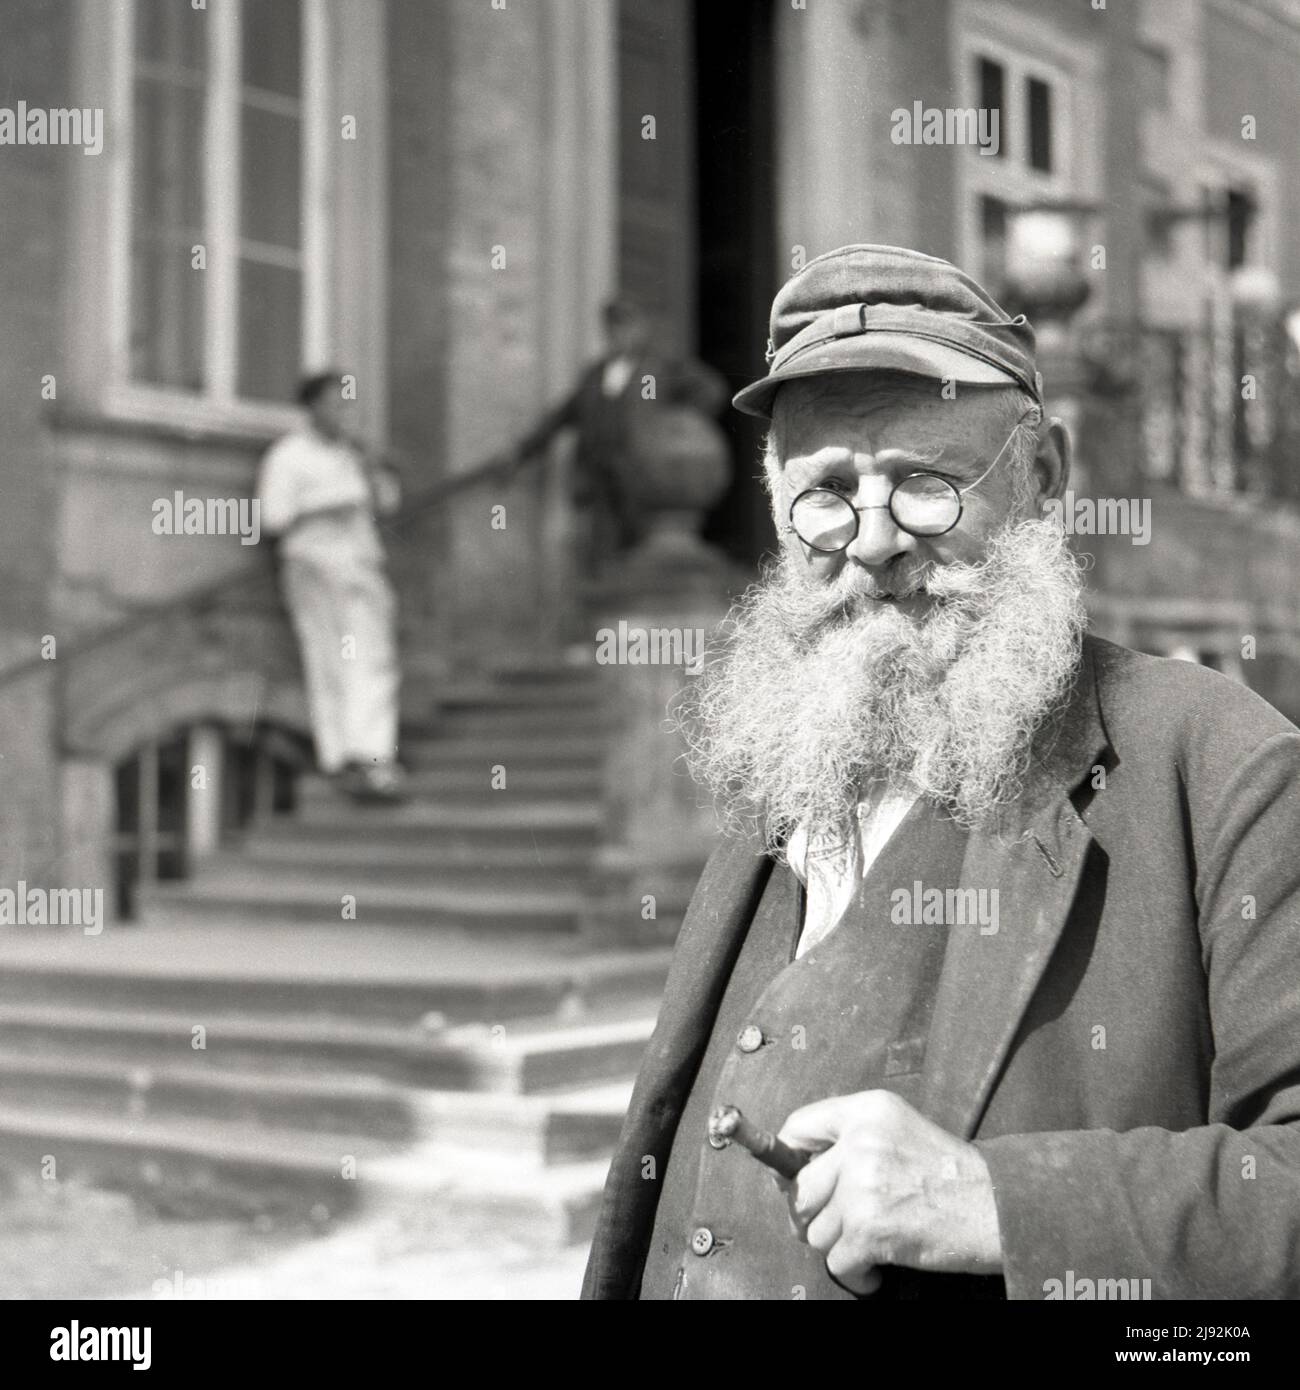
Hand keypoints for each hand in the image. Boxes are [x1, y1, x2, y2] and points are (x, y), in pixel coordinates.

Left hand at [777, 1090, 1001, 1294]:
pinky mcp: (869, 1230)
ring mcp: (861, 1187)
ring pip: (814, 1230)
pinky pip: (835, 1261)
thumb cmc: (950, 1172)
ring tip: (868, 1242)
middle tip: (832, 1226)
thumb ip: (851, 1137)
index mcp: (865, 1111)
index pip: (797, 1128)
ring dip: (838, 1245)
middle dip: (809, 1214)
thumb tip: (795, 1170)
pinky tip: (875, 1270)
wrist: (996, 1207)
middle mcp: (858, 1143)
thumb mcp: (898, 1128)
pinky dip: (855, 1274)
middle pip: (799, 1188)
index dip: (787, 1160)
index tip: (794, 1182)